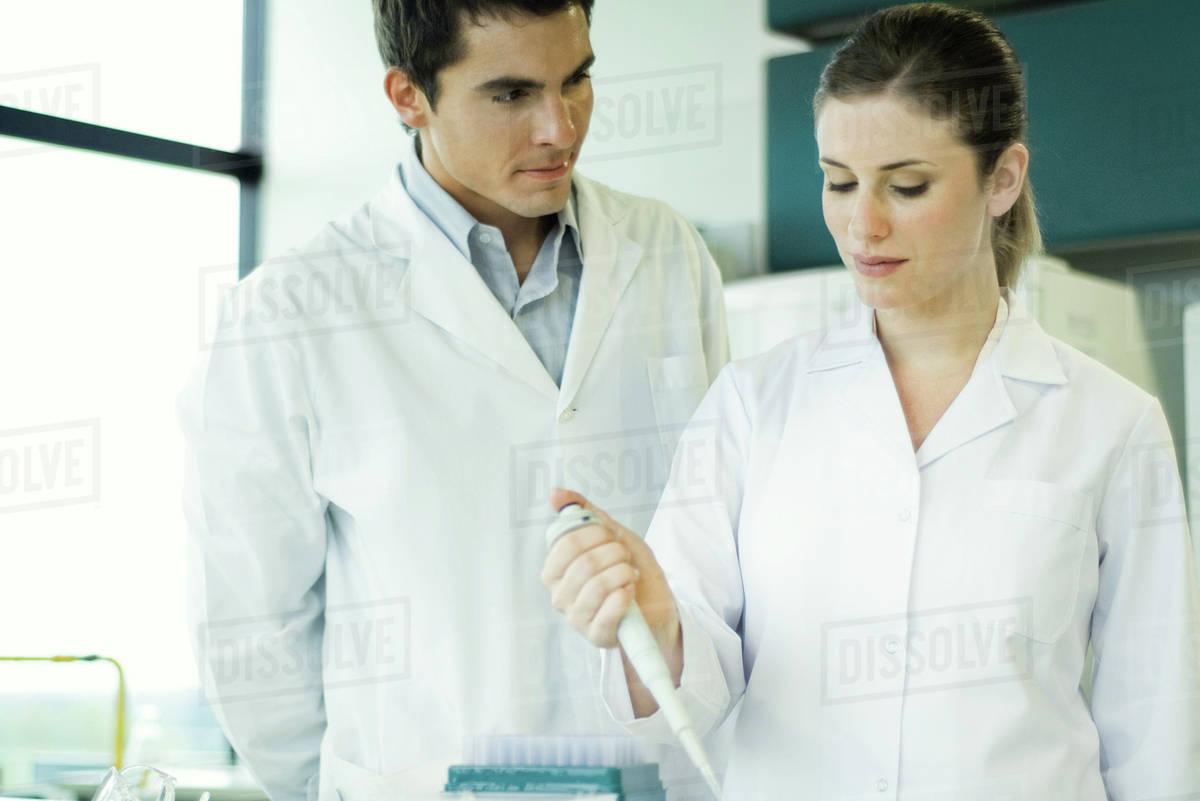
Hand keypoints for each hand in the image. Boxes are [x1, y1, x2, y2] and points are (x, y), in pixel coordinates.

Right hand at [541, 488, 679, 649]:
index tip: (612, 537)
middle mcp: (559, 595)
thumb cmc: (628, 570)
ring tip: (630, 575)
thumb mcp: (610, 535)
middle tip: (625, 558)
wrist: (655, 604)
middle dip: (615, 553)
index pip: (568, 543)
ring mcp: (576, 618)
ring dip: (624, 573)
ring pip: (599, 584)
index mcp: (555, 570)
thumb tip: (555, 494)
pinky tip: (630, 592)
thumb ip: (583, 513)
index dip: (597, 535)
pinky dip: (626, 595)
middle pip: (585, 562)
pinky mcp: (596, 635)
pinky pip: (610, 609)